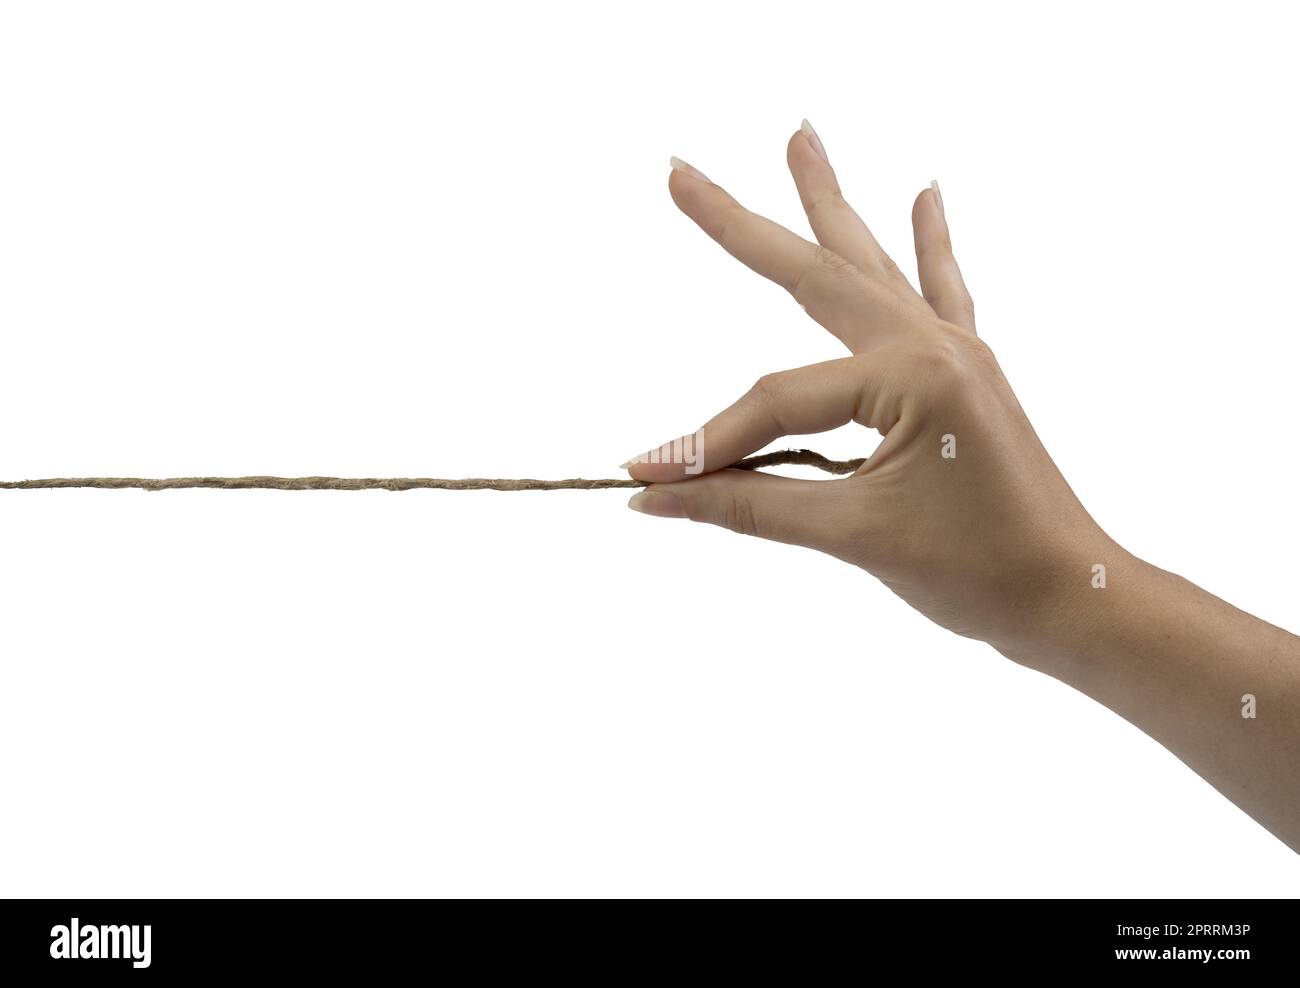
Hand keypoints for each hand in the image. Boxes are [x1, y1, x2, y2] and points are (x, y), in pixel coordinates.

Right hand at [627, 123, 1114, 659]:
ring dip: (830, 204)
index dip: (706, 443)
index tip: (643, 477)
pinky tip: (925, 193)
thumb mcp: (853, 536)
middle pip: (813, 275)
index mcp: (909, 375)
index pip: (776, 403)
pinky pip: (939, 289)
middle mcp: (931, 343)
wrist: (1070, 594)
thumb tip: (654, 494)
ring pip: (871, 264)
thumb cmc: (976, 571)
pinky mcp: (966, 369)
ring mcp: (953, 349)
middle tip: (679, 173)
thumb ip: (747, 506)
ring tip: (801, 137)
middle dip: (741, 225)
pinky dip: (927, 243)